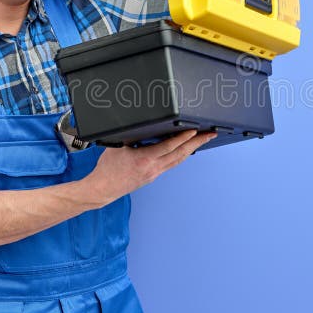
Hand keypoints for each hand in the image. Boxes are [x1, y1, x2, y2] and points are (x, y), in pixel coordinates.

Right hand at [84, 130, 215, 205]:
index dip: (183, 137)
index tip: (194, 130)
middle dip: (197, 143)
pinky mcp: (152, 176)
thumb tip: (142, 123)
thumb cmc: (107, 169)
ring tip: (202, 140)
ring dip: (192, 149)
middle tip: (209, 134)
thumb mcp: (118, 146)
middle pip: (180, 154)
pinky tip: (186, 150)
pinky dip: (181, 155)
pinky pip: (171, 164)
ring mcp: (154, 173)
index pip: (169, 146)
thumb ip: (132, 135)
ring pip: (178, 160)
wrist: (103, 189)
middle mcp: (153, 168)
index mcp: (144, 159)